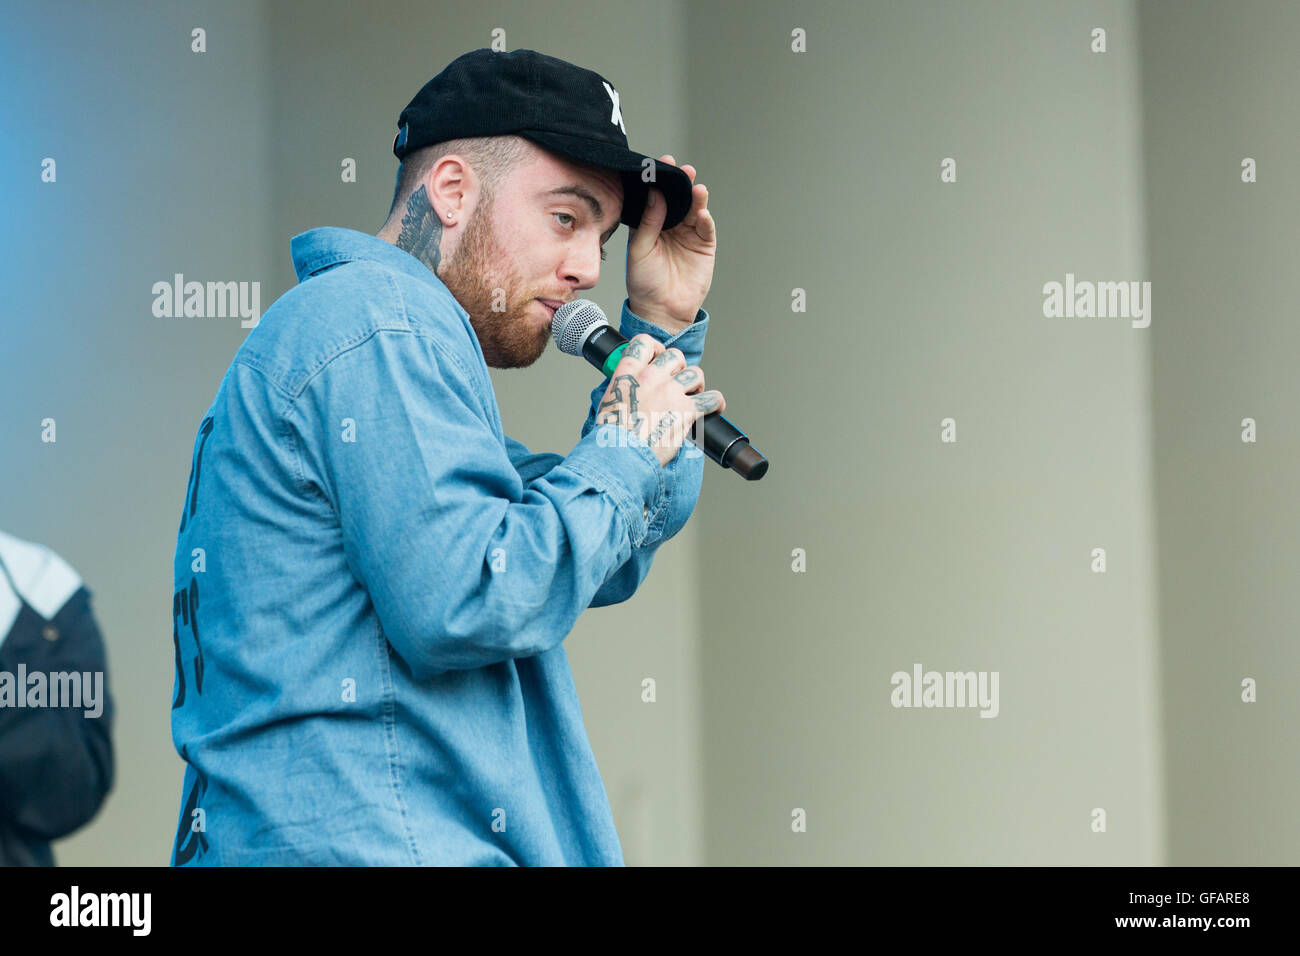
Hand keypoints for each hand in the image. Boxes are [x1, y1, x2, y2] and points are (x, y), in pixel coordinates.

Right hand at [595, 333, 725, 467]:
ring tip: (695, 395)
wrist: (620, 457)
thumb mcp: (607, 405)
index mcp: (628, 375)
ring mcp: (670, 393)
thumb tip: (628, 395)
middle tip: (678, 381)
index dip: (655, 348)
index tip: (658, 357)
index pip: (644, 343)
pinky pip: (712, 399)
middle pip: (675, 356)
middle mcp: (651, 378)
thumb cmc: (611, 438)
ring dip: (697, 384)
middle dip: (679, 367)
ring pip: (695, 373)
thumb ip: (622, 392)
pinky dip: (716, 402)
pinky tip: (715, 407)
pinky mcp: (686, 411)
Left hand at [626, 156, 716, 331]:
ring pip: (694, 209)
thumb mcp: (639, 250)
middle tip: (683, 171)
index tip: (661, 164)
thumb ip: (647, 222)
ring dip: (696, 198)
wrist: (661, 311)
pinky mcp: (704, 246)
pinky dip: (706, 219)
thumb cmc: (644, 283)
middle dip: (681, 184)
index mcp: (650, 223)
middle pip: (678, 198)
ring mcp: (688, 234)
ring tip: (696, 188)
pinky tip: (702, 213)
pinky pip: (706, 229)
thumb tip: (656, 195)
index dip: (659, 181)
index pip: (656, 196)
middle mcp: (670, 225)